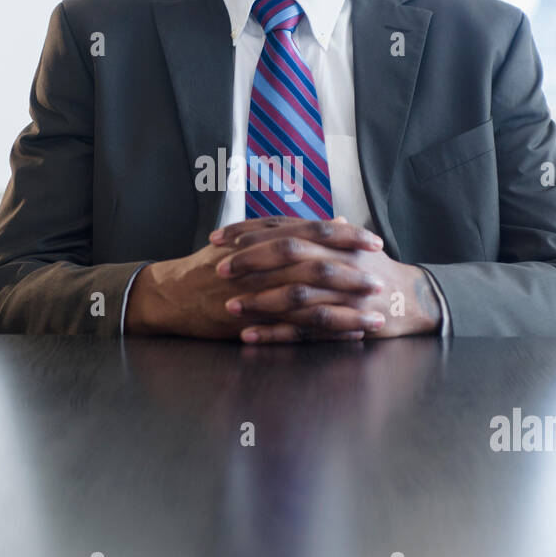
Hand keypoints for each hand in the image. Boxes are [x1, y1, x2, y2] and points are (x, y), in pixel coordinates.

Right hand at [123, 231, 385, 340]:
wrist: (173, 294)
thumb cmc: (213, 265)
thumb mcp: (249, 238)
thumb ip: (291, 229)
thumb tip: (334, 220)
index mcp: (264, 239)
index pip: (313, 232)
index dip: (347, 237)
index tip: (375, 241)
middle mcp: (262, 265)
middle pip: (316, 266)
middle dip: (353, 275)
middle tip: (382, 281)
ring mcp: (258, 295)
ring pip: (310, 301)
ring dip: (346, 310)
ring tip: (375, 317)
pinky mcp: (253, 322)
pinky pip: (294, 329)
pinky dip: (323, 333)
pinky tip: (348, 337)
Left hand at [209, 216, 441, 342]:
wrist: (414, 298)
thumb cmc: (374, 270)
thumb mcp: (347, 244)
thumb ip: (315, 233)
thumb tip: (278, 223)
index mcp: (333, 238)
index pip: (284, 227)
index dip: (249, 231)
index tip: (219, 238)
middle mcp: (337, 259)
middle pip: (288, 253)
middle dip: (250, 261)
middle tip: (219, 268)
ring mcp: (342, 292)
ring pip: (295, 292)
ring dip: (259, 299)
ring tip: (229, 305)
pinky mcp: (345, 321)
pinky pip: (305, 328)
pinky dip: (275, 332)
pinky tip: (249, 335)